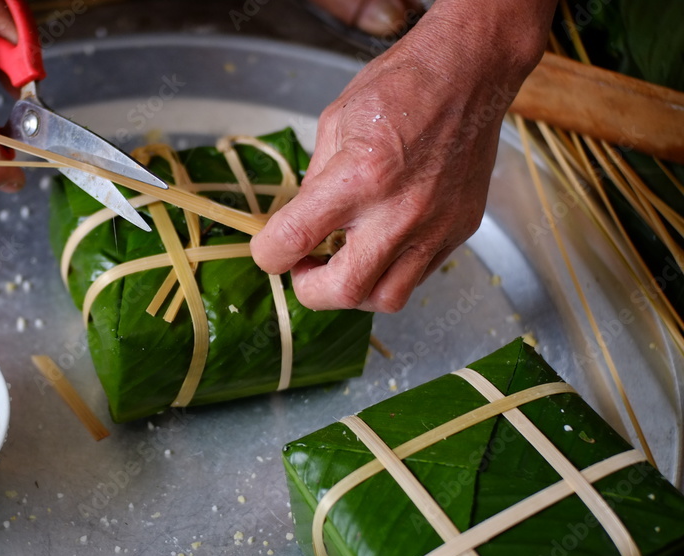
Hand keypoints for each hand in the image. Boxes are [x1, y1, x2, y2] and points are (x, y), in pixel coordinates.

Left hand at [251, 0, 554, 310]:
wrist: (470, 73)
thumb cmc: (401, 87)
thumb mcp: (335, 124)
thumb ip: (314, 181)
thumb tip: (299, 222)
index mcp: (358, 176)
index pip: (293, 240)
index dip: (268, 254)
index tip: (270, 250)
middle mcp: (399, 211)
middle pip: (344, 290)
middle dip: (310, 289)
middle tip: (304, 267)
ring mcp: (435, 227)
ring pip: (386, 299)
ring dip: (354, 291)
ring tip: (343, 263)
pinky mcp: (458, 232)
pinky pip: (417, 278)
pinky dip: (388, 274)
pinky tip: (377, 249)